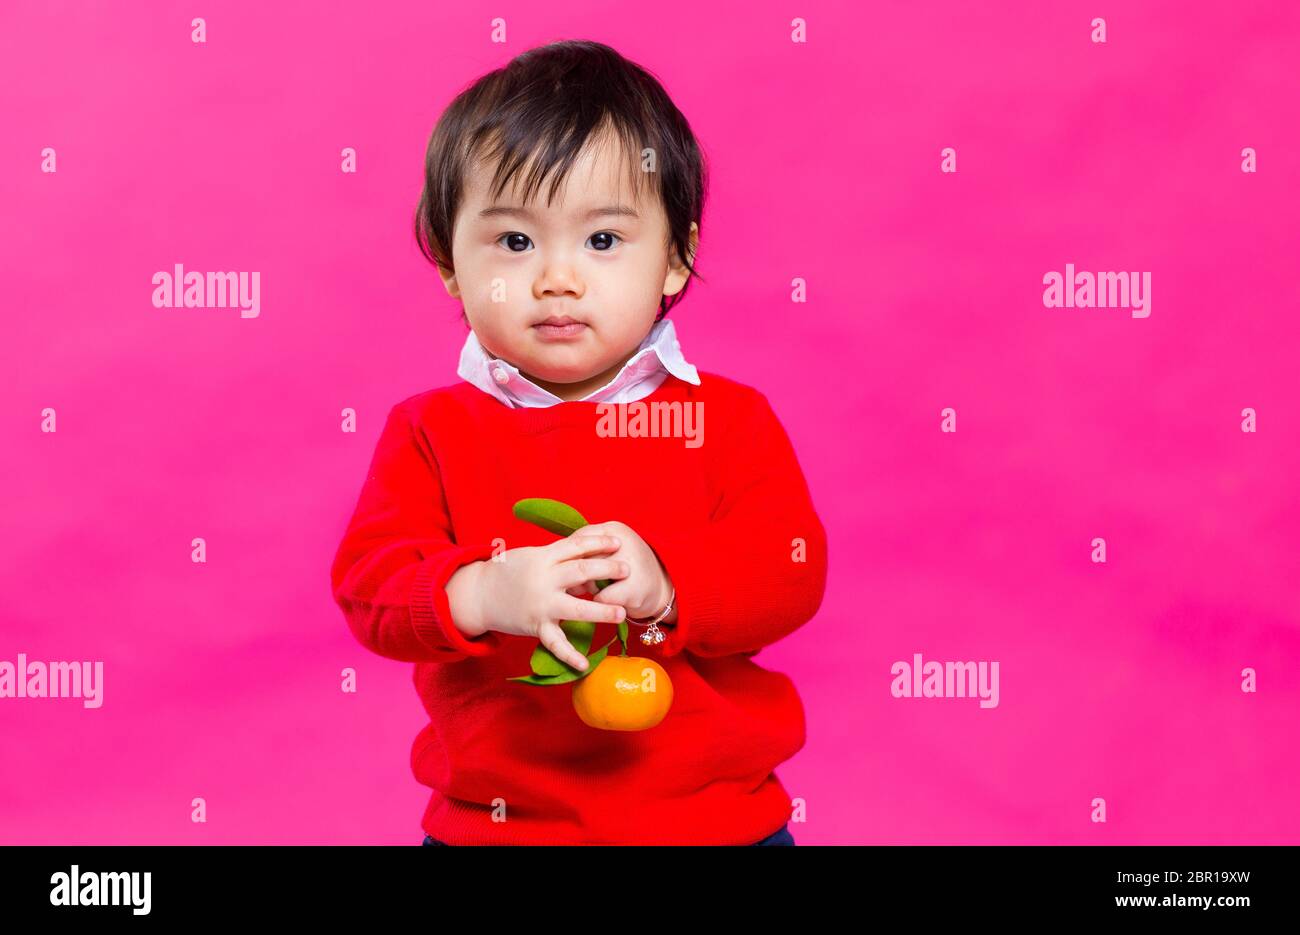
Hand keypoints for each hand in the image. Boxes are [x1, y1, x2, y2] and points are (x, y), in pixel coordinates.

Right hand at [466, 532, 629, 670]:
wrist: (479, 594)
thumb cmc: (509, 572)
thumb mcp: (532, 558)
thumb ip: (558, 560)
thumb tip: (590, 566)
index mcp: (543, 558)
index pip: (576, 546)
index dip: (598, 543)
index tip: (618, 542)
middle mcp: (544, 579)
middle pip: (580, 571)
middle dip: (607, 569)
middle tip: (628, 569)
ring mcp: (541, 604)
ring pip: (576, 609)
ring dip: (601, 611)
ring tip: (622, 613)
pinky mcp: (536, 626)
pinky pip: (555, 643)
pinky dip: (569, 655)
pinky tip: (585, 665)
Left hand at [578, 521, 675, 624]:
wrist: (662, 589)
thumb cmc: (628, 568)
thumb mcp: (611, 549)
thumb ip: (586, 548)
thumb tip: (554, 561)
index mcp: (615, 529)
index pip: (579, 539)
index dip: (569, 557)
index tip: (568, 568)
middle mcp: (623, 543)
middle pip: (581, 560)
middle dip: (575, 575)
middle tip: (579, 585)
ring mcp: (630, 565)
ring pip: (589, 579)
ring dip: (587, 588)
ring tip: (596, 590)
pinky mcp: (632, 589)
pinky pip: (600, 599)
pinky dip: (600, 604)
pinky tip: (608, 602)